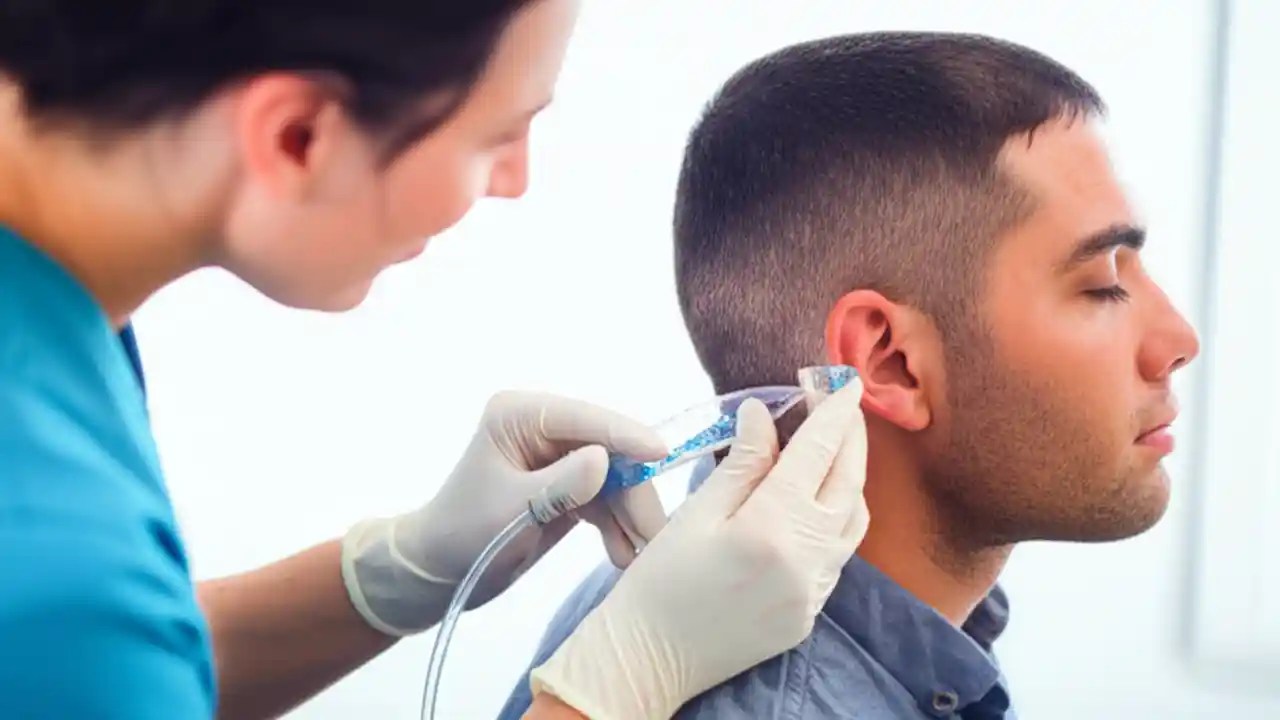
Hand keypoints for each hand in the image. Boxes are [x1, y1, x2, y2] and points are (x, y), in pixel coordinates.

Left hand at [340, 391, 669, 635]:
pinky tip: (622, 553)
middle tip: (652, 536)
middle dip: (632, 492)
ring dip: (629, 515)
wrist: (437, 573)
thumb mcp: (511, 512)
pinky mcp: (566, 486)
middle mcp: (542, 428)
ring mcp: (557, 457)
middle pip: (608, 450)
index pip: (584, 419)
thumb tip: (607, 459)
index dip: (624, 436)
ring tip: (638, 556)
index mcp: (519, 415)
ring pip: (613, 478)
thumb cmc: (462, 535)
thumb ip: (560, 485)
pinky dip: (617, 525)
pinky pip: (604, 499)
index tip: (660, 454)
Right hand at [528, 379, 868, 719]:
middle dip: (851, 440)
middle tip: (841, 407)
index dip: (834, 413)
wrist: (649, 658)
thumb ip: (742, 462)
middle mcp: (806, 561)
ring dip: (848, 480)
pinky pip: (837, 557)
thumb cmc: (660, 582)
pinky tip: (809, 505)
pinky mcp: (809, 614)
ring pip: (852, 522)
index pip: (819, 453)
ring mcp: (813, 593)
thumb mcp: (697, 512)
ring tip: (828, 451)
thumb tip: (763, 414)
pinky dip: (833, 521)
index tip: (843, 383)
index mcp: (773, 527)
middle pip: (849, 484)